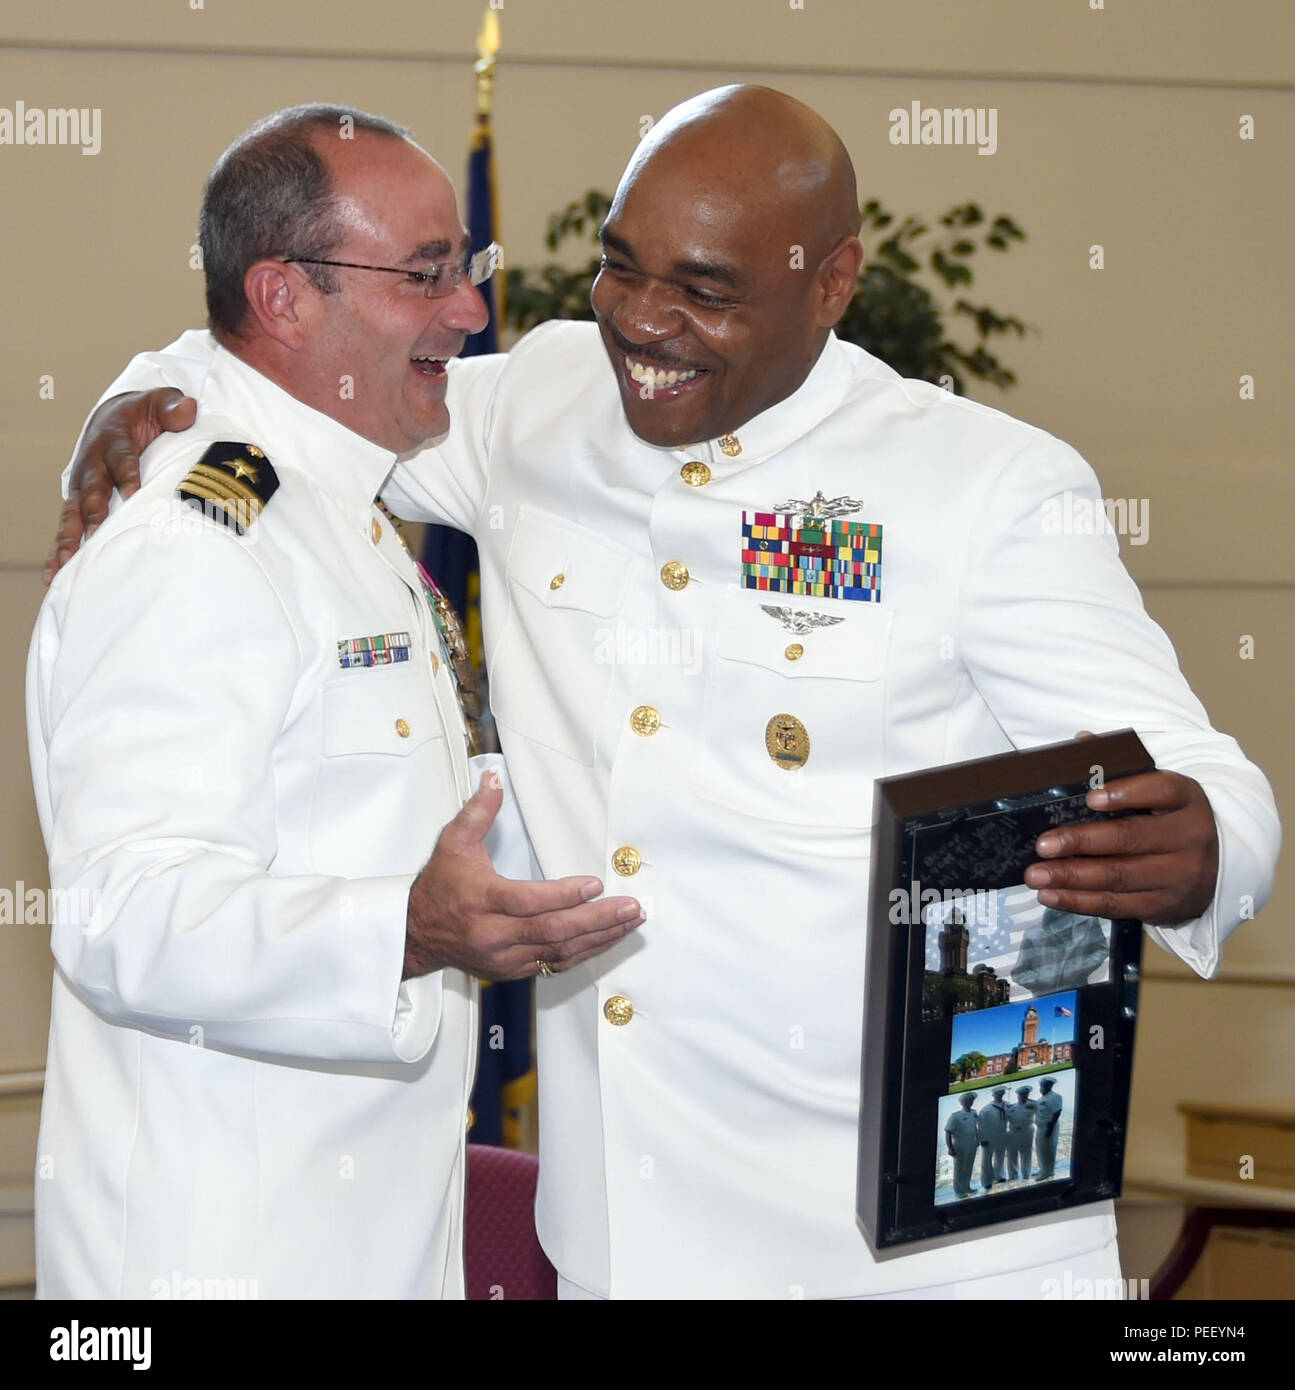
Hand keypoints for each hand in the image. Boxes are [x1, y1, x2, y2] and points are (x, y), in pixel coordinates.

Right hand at [44, 387, 196, 582]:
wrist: (115, 418)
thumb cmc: (144, 414)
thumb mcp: (160, 402)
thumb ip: (172, 405)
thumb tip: (186, 409)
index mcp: (112, 440)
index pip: (121, 457)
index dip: (127, 473)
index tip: (134, 492)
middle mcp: (92, 464)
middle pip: (92, 490)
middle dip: (95, 512)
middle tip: (98, 534)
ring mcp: (84, 486)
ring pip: (75, 514)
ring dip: (71, 539)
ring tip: (67, 565)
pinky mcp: (81, 504)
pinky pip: (69, 528)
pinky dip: (61, 551)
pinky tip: (55, 575)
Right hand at [403, 772, 643, 980]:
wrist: (417, 934)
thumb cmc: (439, 888)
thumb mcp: (453, 842)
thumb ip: (478, 811)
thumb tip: (494, 779)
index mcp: (481, 900)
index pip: (528, 900)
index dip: (564, 895)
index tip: (595, 884)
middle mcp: (494, 934)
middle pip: (553, 930)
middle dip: (597, 919)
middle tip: (630, 907)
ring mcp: (505, 956)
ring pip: (560, 952)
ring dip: (600, 937)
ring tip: (630, 922)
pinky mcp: (513, 970)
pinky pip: (555, 965)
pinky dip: (585, 952)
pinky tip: (608, 939)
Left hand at [1026, 764, 1219, 926]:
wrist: (1216, 868)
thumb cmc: (1171, 819)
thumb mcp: (1158, 791)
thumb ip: (1121, 767)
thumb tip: (1082, 741)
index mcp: (1186, 800)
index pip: (1161, 790)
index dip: (1126, 792)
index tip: (1090, 798)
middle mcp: (1188, 837)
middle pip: (1131, 838)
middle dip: (1082, 842)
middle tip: (1043, 845)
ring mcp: (1179, 875)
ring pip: (1120, 876)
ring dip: (1072, 876)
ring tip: (1035, 875)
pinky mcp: (1164, 905)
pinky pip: (1117, 904)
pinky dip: (1080, 902)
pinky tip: (1051, 895)